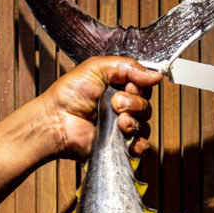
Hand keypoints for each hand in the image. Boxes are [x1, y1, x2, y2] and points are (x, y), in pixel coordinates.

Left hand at [39, 57, 161, 160]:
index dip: (139, 87)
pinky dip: (139, 143)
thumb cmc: (69, 94)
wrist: (57, 121)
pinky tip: (127, 136)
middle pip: (146, 106)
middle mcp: (121, 107)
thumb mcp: (97, 67)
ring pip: (145, 125)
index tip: (127, 87)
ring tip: (119, 122)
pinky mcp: (118, 146)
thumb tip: (157, 75)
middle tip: (116, 104)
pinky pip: (140, 146)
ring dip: (134, 122)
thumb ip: (128, 66)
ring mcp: (120, 127)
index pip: (143, 87)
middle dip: (135, 104)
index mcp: (117, 87)